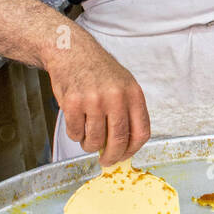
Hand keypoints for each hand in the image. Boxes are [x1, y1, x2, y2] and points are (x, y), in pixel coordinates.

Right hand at [45, 34, 151, 164]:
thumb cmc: (99, 70)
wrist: (72, 51)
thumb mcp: (124, 85)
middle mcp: (115, 97)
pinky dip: (75, 135)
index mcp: (133, 94)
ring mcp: (93, 100)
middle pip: (119, 140)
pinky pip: (75, 133)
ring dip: (90, 145)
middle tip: (106, 161)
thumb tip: (127, 145)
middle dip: (112, 157)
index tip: (125, 156)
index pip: (141, 132)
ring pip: (94, 140)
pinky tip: (77, 124)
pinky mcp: (72, 103)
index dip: (133, 150)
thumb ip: (128, 112)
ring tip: (88, 138)